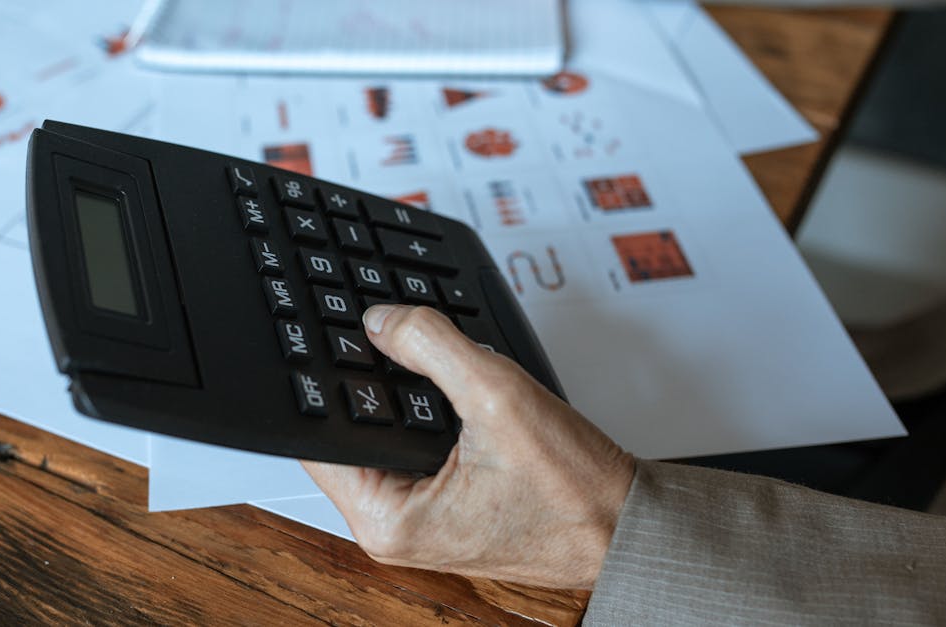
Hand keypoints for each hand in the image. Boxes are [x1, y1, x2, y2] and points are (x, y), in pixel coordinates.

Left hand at [301, 305, 635, 589]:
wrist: (624, 524)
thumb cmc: (574, 490)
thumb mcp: (497, 397)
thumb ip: (431, 346)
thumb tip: (381, 321)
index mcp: (388, 521)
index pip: (321, 439)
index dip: (328, 381)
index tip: (337, 338)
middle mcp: (393, 527)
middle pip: (350, 436)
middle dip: (368, 386)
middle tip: (384, 336)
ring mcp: (417, 518)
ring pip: (382, 439)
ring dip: (398, 399)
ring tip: (418, 360)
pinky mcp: (440, 505)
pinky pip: (411, 449)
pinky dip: (421, 415)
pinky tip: (441, 388)